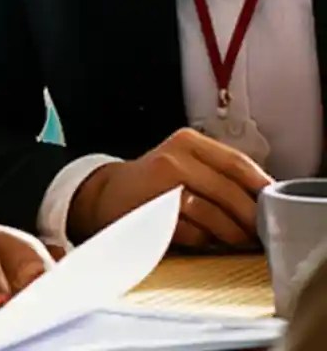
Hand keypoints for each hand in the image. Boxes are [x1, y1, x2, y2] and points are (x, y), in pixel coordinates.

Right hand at [68, 129, 272, 247]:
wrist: (105, 196)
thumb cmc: (154, 185)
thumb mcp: (185, 164)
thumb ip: (219, 174)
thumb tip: (264, 198)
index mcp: (187, 142)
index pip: (236, 162)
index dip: (260, 185)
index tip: (275, 204)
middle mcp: (173, 158)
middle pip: (229, 189)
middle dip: (250, 215)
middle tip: (261, 230)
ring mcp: (161, 185)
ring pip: (212, 212)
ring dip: (231, 232)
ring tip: (238, 239)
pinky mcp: (152, 213)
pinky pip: (192, 231)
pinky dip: (203, 239)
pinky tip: (203, 238)